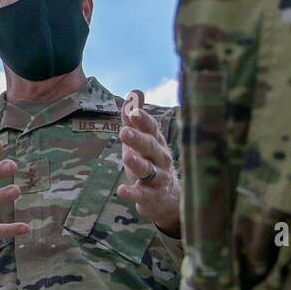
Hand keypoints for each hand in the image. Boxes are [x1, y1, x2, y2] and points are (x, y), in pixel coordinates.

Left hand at [115, 90, 180, 235]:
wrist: (168, 198)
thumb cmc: (151, 162)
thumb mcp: (142, 140)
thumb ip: (134, 119)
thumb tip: (134, 92)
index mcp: (157, 142)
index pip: (152, 129)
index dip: (143, 121)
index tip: (133, 112)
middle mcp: (161, 159)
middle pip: (151, 147)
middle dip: (138, 139)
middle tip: (124, 131)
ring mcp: (159, 178)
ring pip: (150, 170)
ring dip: (139, 163)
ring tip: (127, 157)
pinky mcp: (153, 196)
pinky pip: (143, 194)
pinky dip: (133, 193)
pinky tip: (122, 191)